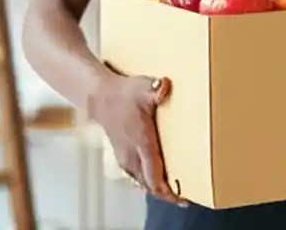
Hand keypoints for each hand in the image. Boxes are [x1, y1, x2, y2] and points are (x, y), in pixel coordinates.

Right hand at [89, 74, 185, 205]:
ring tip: (176, 194)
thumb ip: (156, 89)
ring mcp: (126, 156)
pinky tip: (159, 183)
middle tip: (185, 199)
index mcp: (140, 142)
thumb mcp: (143, 87)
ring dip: (158, 190)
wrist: (100, 96)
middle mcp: (132, 154)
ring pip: (143, 182)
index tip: (182, 197)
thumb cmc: (124, 92)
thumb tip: (164, 86)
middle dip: (167, 195)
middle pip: (150, 184)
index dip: (168, 190)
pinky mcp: (123, 155)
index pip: (155, 174)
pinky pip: (138, 176)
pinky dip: (149, 182)